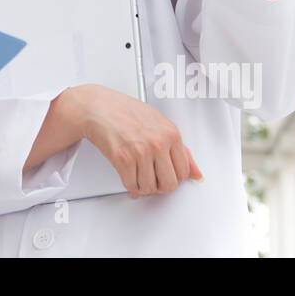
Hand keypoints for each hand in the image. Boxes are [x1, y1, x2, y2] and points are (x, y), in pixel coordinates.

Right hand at [71, 84, 202, 198]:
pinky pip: (131, 185)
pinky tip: (129, 176)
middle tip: (153, 178)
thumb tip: (196, 173)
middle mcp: (158, 143)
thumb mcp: (159, 123)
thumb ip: (181, 149)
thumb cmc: (126, 111)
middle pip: (169, 184)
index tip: (166, 174)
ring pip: (150, 188)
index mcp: (171, 133)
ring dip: (143, 186)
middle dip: (160, 185)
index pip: (184, 171)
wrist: (98, 107)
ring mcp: (140, 152)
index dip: (174, 176)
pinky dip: (130, 186)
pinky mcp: (122, 159)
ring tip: (138, 175)